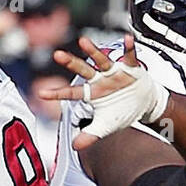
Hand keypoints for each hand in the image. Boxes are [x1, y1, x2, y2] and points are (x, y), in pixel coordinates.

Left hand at [45, 36, 169, 149]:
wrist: (144, 105)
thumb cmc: (121, 112)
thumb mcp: (105, 126)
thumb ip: (90, 135)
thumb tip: (75, 146)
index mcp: (92, 93)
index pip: (72, 93)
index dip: (57, 93)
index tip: (41, 93)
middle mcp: (100, 80)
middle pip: (83, 70)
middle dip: (71, 63)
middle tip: (57, 55)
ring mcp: (114, 72)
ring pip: (102, 60)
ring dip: (93, 51)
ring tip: (83, 41)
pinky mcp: (130, 68)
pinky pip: (129, 57)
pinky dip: (129, 48)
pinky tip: (127, 39)